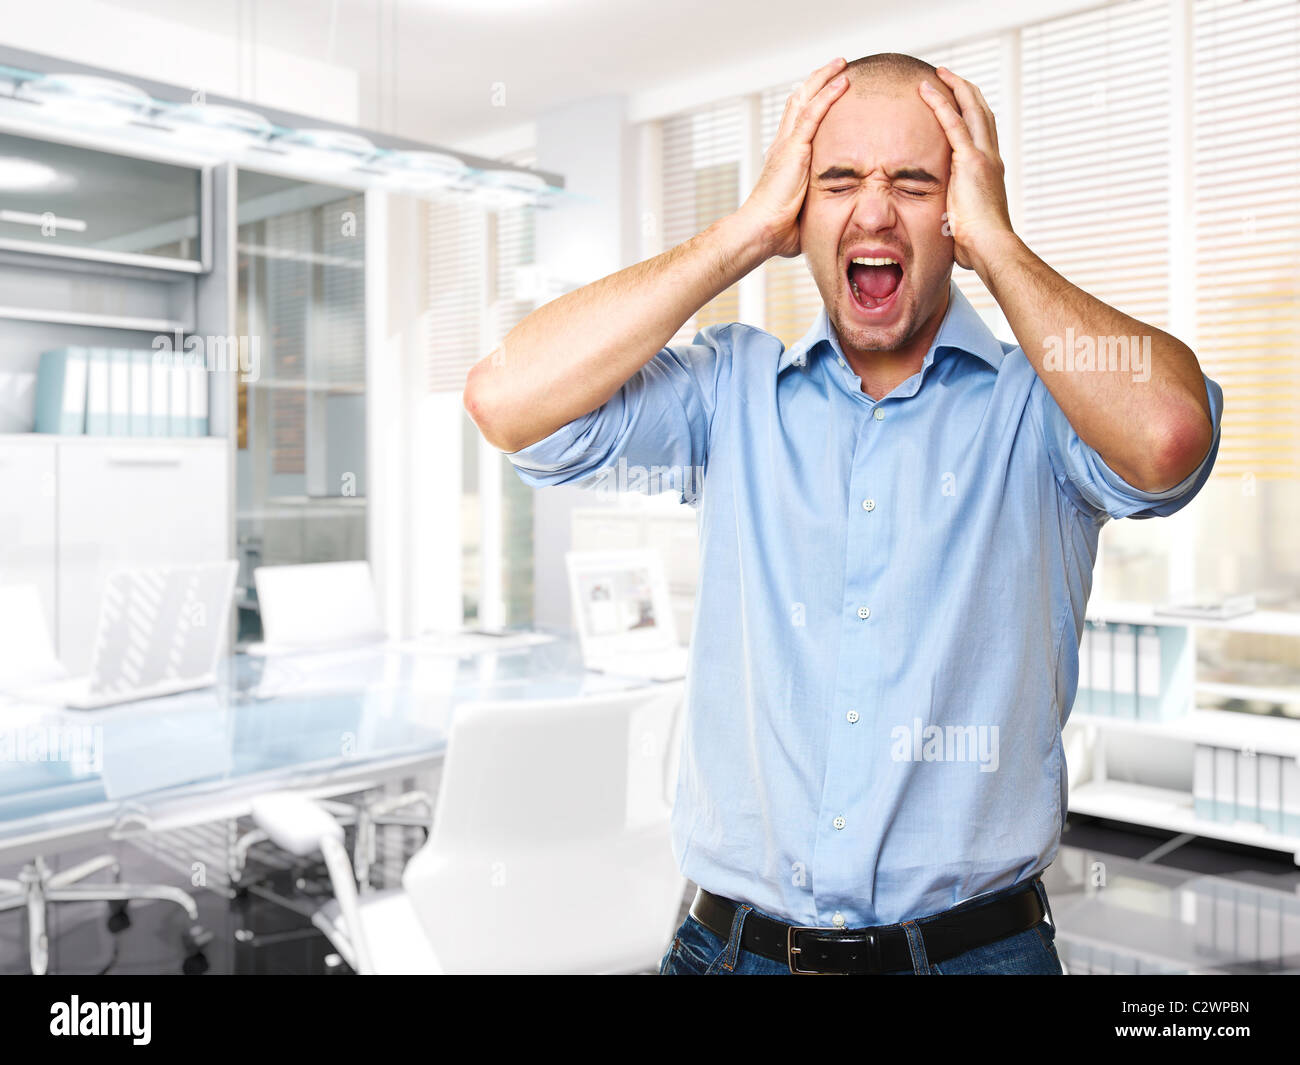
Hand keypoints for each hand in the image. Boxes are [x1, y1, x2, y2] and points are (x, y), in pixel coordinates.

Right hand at [736, 57, 850, 259]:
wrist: (761, 231)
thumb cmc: (778, 231)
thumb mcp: (803, 212)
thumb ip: (814, 206)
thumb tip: (830, 221)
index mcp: (784, 158)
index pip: (797, 121)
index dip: (811, 102)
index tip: (828, 90)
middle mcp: (783, 145)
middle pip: (799, 101)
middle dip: (817, 81)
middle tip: (836, 67)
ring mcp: (787, 144)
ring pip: (805, 99)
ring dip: (824, 78)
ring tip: (841, 64)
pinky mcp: (793, 148)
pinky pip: (813, 113)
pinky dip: (828, 94)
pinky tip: (843, 81)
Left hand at [919, 67, 1015, 277]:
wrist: (990, 247)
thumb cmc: (977, 245)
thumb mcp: (964, 221)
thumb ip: (955, 213)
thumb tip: (944, 226)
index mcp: (989, 170)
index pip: (981, 132)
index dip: (970, 112)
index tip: (957, 101)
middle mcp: (990, 157)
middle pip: (981, 112)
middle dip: (965, 90)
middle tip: (947, 76)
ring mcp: (983, 156)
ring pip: (971, 109)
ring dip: (954, 87)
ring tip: (938, 74)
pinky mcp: (970, 161)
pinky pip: (952, 123)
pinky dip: (940, 103)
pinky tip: (927, 90)